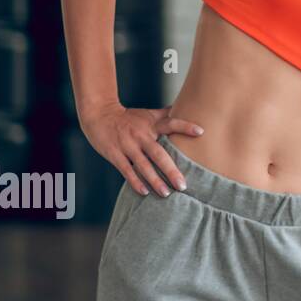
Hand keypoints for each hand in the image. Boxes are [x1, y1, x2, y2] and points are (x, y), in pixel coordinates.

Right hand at [79, 103, 199, 195]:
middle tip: (183, 185)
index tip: (201, 131)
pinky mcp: (115, 155)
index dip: (185, 127)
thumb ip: (166, 114)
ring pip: (143, 166)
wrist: (99, 115)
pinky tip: (145, 192)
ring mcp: (128, 146)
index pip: (171, 124)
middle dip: (171, 170)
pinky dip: (135, 181)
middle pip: (158, 154)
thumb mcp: (148, 114)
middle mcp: (141, 136)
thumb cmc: (128, 117)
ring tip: (166, 193)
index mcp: (152, 125)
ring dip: (155, 181)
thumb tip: (186, 106)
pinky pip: (126, 170)